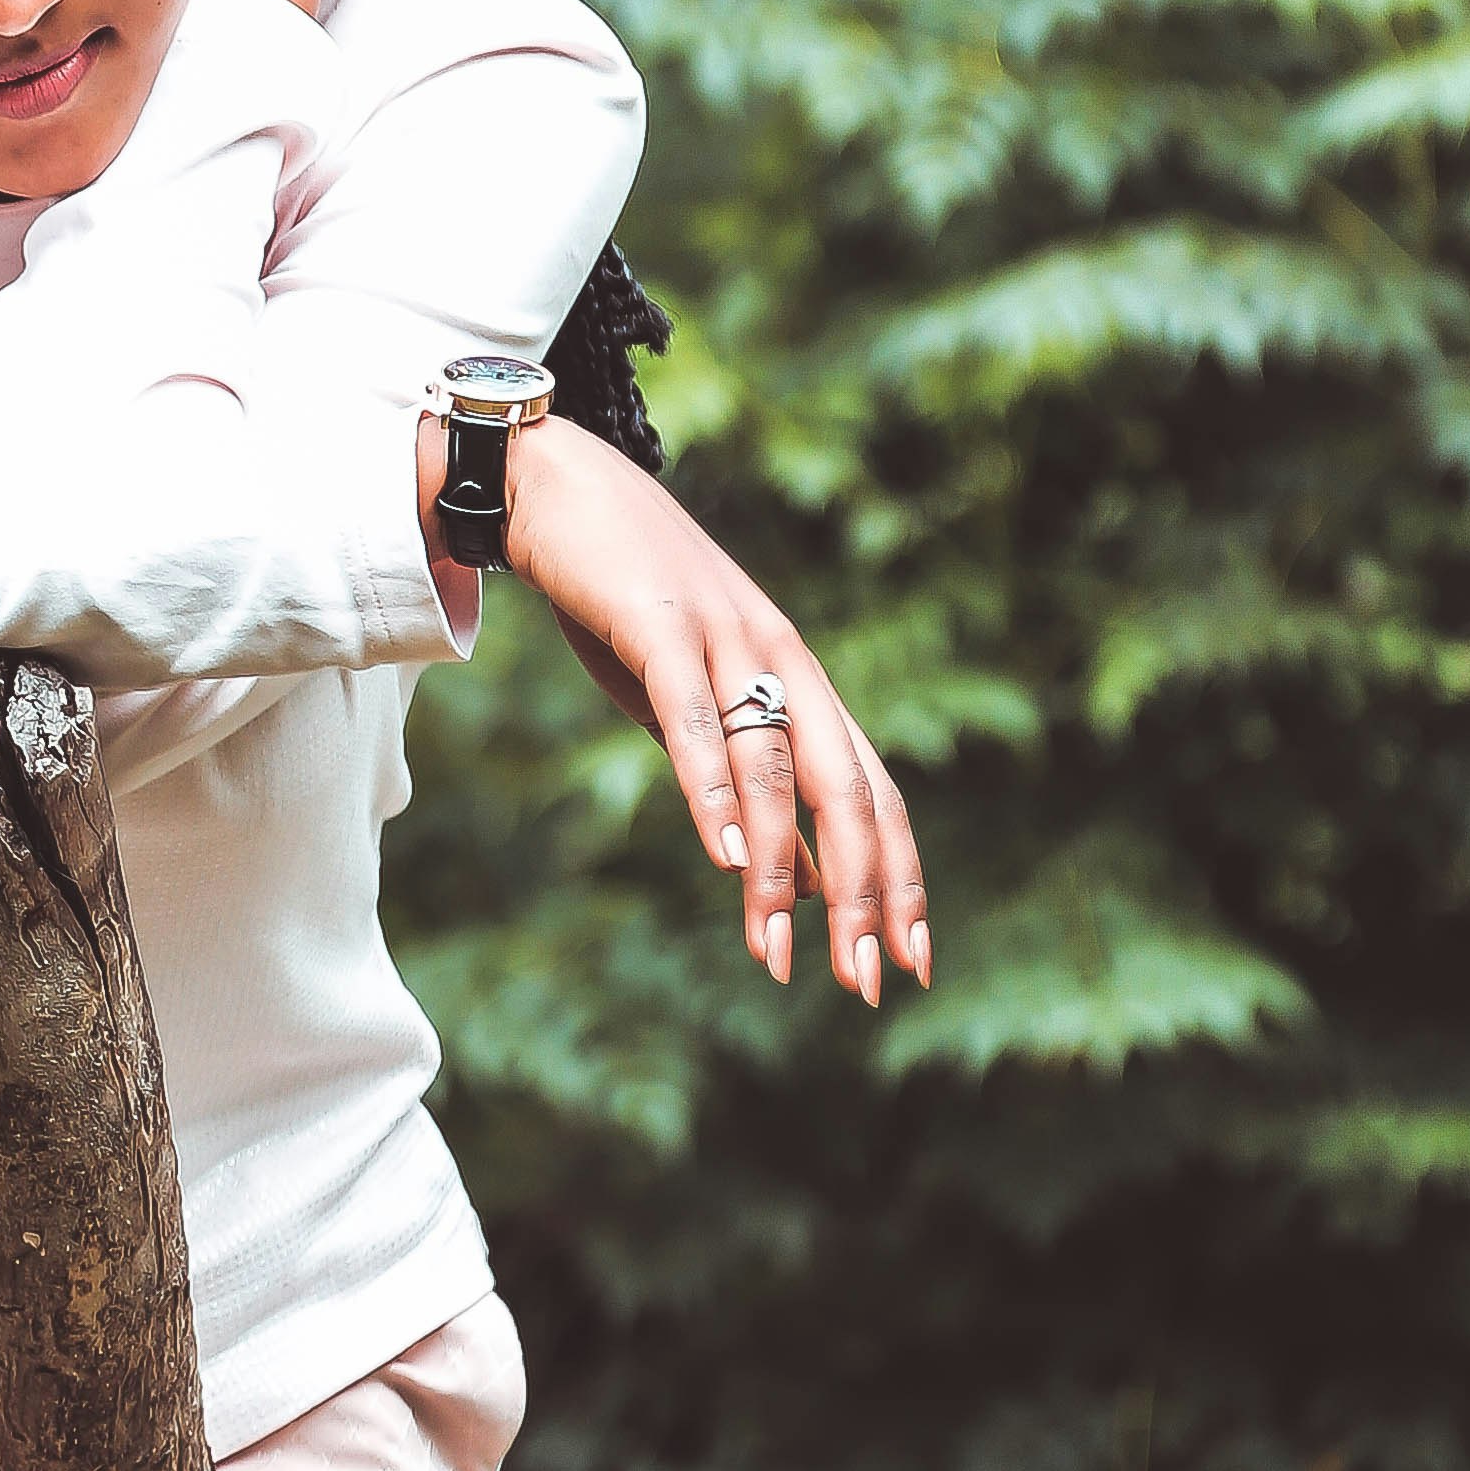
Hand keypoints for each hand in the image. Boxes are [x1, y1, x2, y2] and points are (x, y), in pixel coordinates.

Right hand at [488, 414, 928, 1009]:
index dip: (898, 879)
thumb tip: (798, 876)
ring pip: (774, 769)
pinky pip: (696, 717)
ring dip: (778, 871)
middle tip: (867, 981)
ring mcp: (726, 640)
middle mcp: (782, 660)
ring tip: (778, 952)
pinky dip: (714, 789)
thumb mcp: (698, 702)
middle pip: (846, 790)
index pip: (871, 793)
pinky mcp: (660, 625)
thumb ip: (749, 777)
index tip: (911, 964)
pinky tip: (725, 857)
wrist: (558, 488)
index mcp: (798, 681)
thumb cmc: (624, 604)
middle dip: (864, 894)